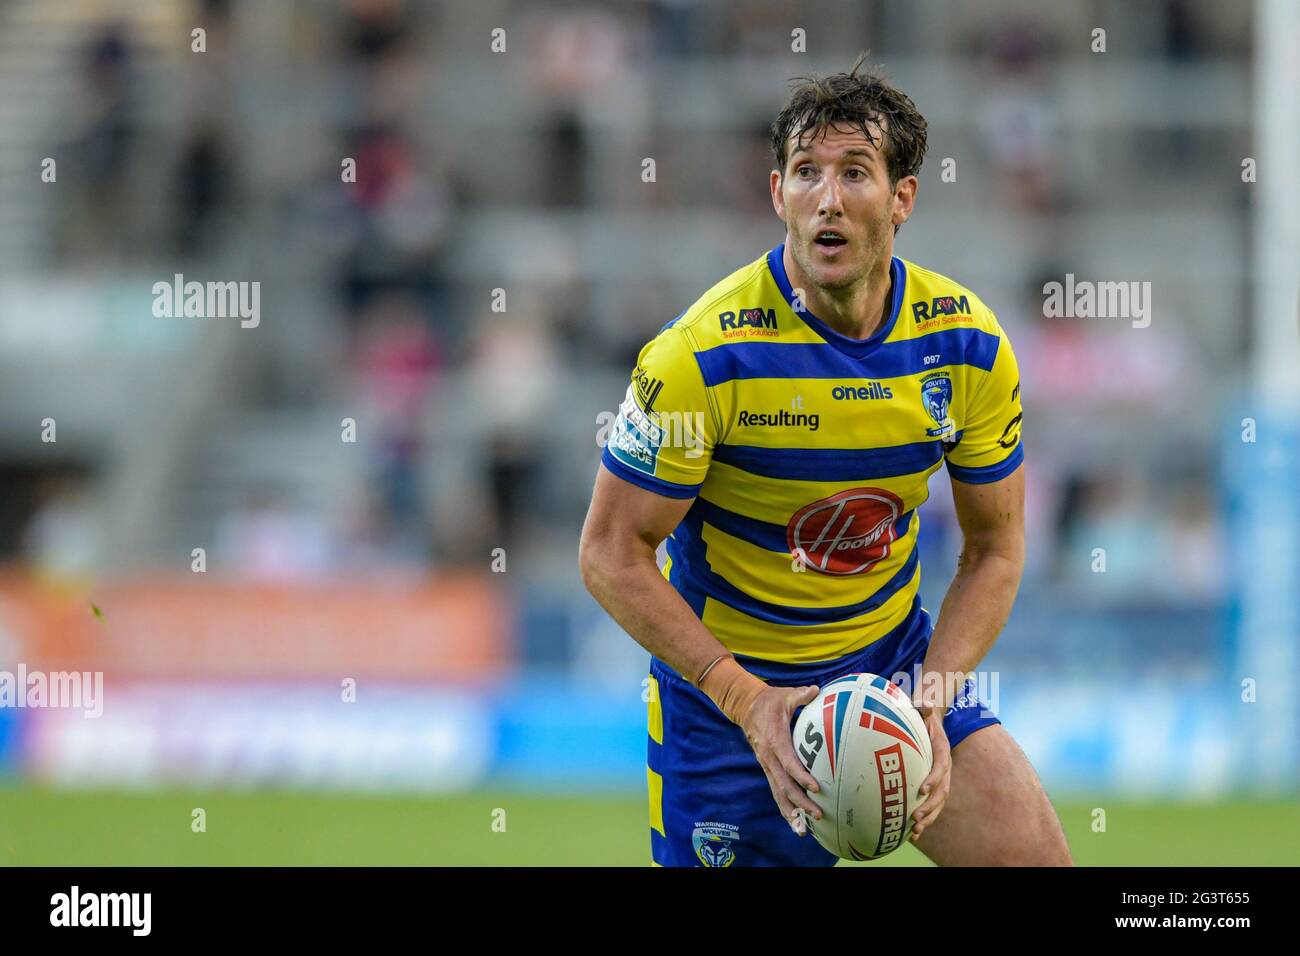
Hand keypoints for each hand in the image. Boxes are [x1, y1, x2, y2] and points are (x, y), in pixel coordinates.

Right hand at [739, 684, 822, 835]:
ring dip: (791, 813)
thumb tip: (817, 690)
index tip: (815, 788)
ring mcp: (767, 765)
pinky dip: (785, 808)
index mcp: (775, 741)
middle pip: (783, 785)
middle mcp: (768, 757)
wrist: (745, 707)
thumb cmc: (769, 701)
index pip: (788, 762)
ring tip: (803, 831)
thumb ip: (801, 695)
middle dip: (800, 802)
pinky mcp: (768, 769)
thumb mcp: (784, 695)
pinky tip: (796, 823)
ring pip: (778, 793)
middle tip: (818, 814)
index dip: (801, 776)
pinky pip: (776, 791)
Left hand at [909, 706, 950, 843]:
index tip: (921, 789)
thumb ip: (924, 706)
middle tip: (915, 817)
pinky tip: (911, 834)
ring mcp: (939, 777)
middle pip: (941, 791)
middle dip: (929, 806)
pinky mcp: (932, 784)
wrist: (930, 719)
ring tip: (915, 831)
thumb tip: (924, 702)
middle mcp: (944, 767)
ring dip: (928, 818)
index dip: (933, 778)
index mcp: (942, 750)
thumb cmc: (923, 712)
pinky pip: (930, 804)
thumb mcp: (923, 706)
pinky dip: (923, 819)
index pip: (940, 767)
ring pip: (938, 803)